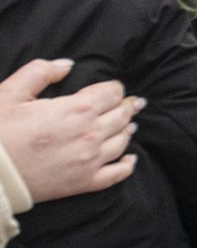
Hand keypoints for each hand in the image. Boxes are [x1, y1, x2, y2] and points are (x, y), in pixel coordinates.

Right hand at [0, 60, 140, 202]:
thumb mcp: (10, 93)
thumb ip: (40, 72)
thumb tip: (66, 65)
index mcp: (76, 109)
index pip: (112, 93)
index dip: (114, 88)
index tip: (112, 89)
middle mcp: (90, 134)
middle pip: (121, 115)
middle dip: (127, 106)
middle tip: (133, 103)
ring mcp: (89, 161)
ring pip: (122, 141)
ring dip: (128, 130)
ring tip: (130, 125)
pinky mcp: (83, 183)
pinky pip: (117, 174)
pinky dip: (127, 165)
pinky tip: (130, 159)